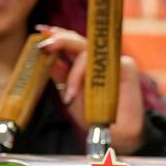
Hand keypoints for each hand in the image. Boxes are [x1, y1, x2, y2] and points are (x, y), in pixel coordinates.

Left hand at [36, 25, 145, 153]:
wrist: (118, 134)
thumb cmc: (94, 116)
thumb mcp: (71, 96)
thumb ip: (62, 77)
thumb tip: (50, 59)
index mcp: (84, 63)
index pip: (70, 43)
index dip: (56, 35)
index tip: (40, 31)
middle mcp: (99, 59)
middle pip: (78, 42)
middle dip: (60, 40)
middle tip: (45, 44)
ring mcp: (112, 61)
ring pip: (88, 52)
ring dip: (74, 72)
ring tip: (69, 96)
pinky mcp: (125, 66)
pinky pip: (102, 64)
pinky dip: (86, 77)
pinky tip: (77, 93)